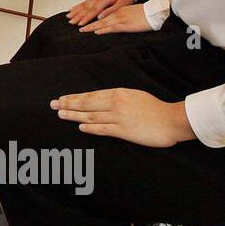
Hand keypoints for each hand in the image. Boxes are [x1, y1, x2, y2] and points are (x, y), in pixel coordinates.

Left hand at [51, 88, 194, 146]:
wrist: (171, 119)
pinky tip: (80, 127)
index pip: (90, 96)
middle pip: (86, 104)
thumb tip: (101, 101)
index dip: (74, 98)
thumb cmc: (154, 108)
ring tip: (61, 114)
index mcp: (117, 94)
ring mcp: (118, 117)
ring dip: (74, 116)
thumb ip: (117, 98)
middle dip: (68, 104)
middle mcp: (115, 104)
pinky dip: (90, 128)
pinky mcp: (123, 131)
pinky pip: (103, 129)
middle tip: (53, 105)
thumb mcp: (133, 96)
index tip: (62, 98)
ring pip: (91, 116)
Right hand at [66, 0, 134, 25]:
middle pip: (86, 8)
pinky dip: (76, 6)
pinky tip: (71, 9)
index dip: (86, 18)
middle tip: (71, 22)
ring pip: (83, 5)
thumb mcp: (122, 4)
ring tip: (68, 17)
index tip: (80, 24)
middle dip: (77, 16)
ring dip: (75, 11)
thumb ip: (110, 11)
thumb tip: (101, 17)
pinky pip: (83, 2)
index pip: (94, 10)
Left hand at [78, 3, 150, 34]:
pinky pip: (111, 28)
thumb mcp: (130, 13)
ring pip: (102, 23)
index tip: (84, 21)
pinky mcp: (125, 25)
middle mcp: (117, 14)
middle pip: (99, 19)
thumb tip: (117, 22)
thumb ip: (122, 16)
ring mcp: (120, 19)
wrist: (153, 13)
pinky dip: (103, 29)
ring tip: (82, 30)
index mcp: (118, 11)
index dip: (92, 18)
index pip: (102, 15)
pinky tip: (96, 32)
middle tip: (78, 26)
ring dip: (92, 27)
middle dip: (88, 22)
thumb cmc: (144, 14)